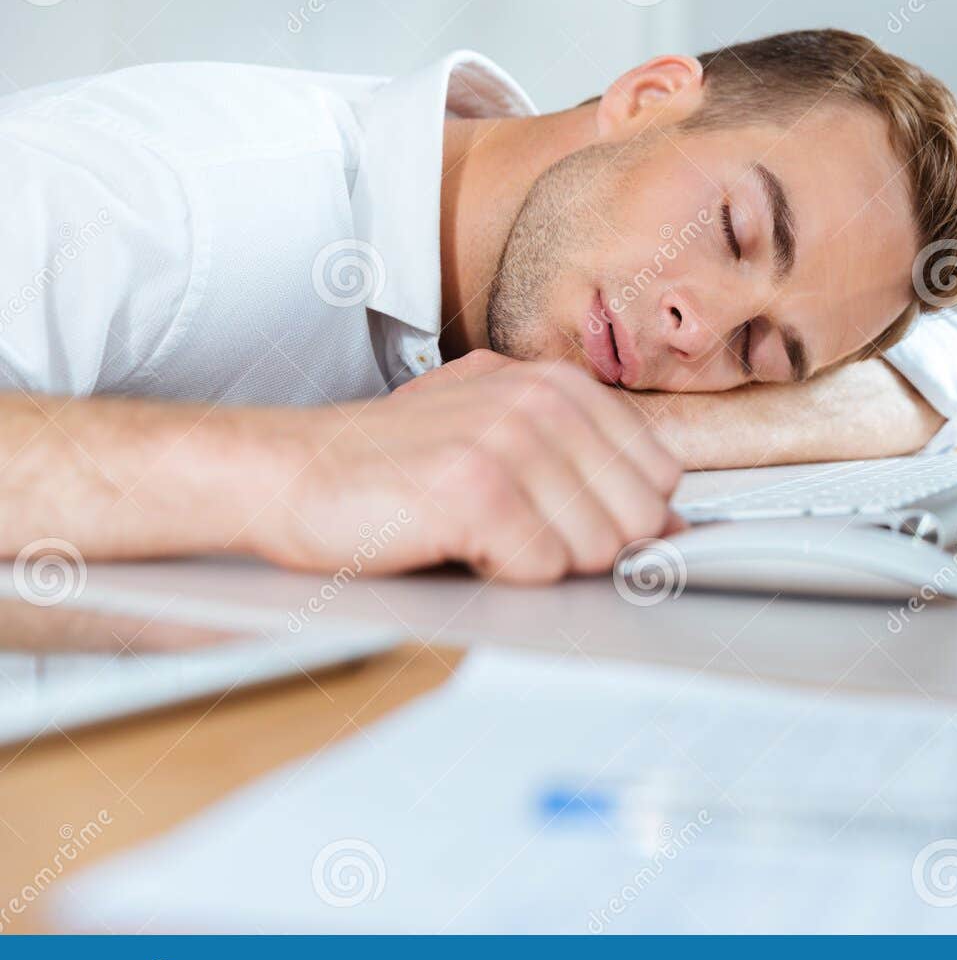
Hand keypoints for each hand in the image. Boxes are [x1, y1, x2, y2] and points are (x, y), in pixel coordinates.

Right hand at [254, 353, 682, 582]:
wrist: (287, 472)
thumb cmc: (392, 465)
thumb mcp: (497, 435)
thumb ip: (582, 464)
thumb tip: (665, 526)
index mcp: (555, 383)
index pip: (660, 471)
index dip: (624, 515)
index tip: (579, 525)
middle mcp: (539, 400)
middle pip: (640, 514)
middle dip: (589, 546)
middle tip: (520, 534)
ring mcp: (508, 440)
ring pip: (598, 548)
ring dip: (542, 563)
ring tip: (482, 536)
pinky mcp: (474, 489)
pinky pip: (543, 568)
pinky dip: (504, 576)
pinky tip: (460, 546)